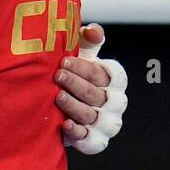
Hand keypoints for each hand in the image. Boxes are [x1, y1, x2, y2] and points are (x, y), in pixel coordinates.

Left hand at [56, 23, 129, 154]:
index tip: (64, 60)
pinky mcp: (93, 139)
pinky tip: (64, 124)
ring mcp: (104, 122)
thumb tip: (93, 31)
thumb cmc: (73, 74)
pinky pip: (89, 139)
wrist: (56, 103)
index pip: (103, 74)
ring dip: (74, 105)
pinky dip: (77, 132)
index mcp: (113, 81)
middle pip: (96, 94)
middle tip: (57, 75)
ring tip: (57, 96)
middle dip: (76, 84)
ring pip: (91, 115)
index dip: (85, 68)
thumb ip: (88, 40)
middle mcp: (113, 102)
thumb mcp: (81, 54)